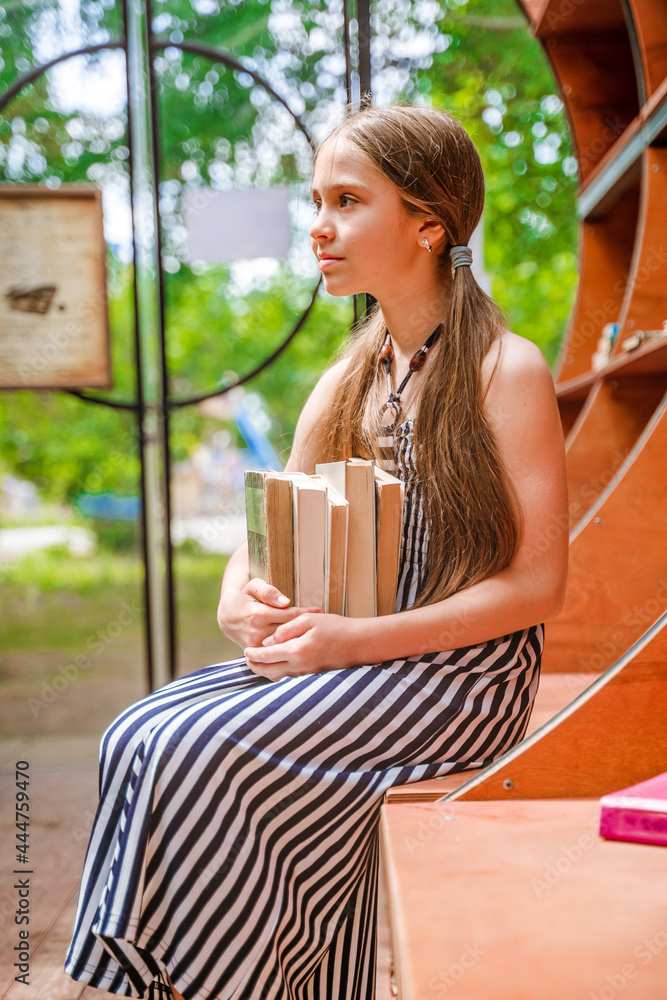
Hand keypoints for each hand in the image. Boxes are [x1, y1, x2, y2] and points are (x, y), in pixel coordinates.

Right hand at [217, 577, 322, 650]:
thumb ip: (268, 591)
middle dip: (307, 628)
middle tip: (324, 623)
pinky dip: (290, 650)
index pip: (288, 615)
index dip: (305, 613)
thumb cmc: (244, 598)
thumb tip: (285, 602)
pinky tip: (302, 645)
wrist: (227, 617)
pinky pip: (277, 654)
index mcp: (259, 614)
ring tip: (316, 634)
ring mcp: (257, 646)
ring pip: (285, 645)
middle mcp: (258, 632)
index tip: (319, 610)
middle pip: (289, 632)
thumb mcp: (253, 586)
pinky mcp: (257, 655)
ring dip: (300, 640)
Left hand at [243, 612, 363, 680]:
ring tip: (258, 664)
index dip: (254, 655)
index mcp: (297, 650)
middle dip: (256, 667)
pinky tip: (276, 666)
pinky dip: (278, 673)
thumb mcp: (310, 619)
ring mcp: (307, 674)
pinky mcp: (313, 675)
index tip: (245, 651)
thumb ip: (287, 628)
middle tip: (247, 661)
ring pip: (278, 677)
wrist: (360, 643)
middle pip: (269, 672)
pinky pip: (289, 678)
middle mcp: (300, 666)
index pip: (267, 656)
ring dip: (266, 672)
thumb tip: (269, 641)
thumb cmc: (336, 627)